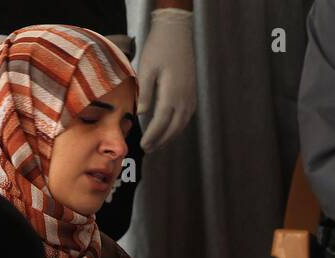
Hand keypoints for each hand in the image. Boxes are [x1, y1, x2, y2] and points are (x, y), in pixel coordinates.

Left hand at [137, 8, 196, 151]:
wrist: (176, 32)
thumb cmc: (159, 48)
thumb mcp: (147, 68)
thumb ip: (145, 93)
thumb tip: (142, 114)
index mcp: (172, 93)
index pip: (161, 123)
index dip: (152, 136)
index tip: (143, 145)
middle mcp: (184, 98)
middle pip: (173, 128)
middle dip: (161, 141)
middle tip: (148, 149)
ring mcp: (190, 96)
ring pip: (182, 124)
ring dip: (170, 136)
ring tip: (158, 144)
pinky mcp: (192, 92)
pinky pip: (186, 116)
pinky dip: (178, 127)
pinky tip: (170, 129)